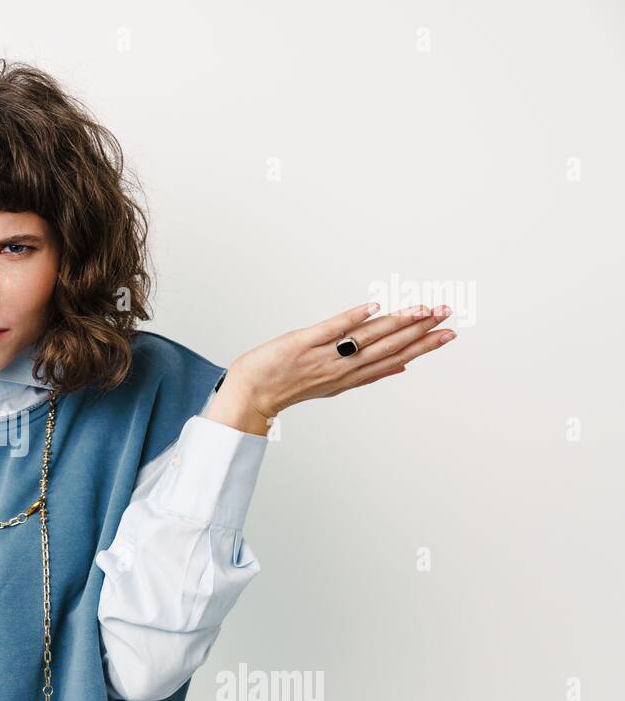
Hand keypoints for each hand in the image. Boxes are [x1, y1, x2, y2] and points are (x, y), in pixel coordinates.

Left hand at [223, 302, 457, 420]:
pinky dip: (352, 318)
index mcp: (351, 377)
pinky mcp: (301, 344)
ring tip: (423, 308)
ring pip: (367, 338)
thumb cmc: (290, 384)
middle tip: (447, 314)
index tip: (449, 334)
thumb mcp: (335, 384)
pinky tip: (373, 307)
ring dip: (397, 322)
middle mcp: (342, 368)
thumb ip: (368, 373)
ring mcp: (323, 356)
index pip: (396, 360)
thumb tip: (402, 367)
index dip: (423, 347)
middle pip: (388, 347)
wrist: (252, 393)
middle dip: (420, 331)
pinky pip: (331, 329)